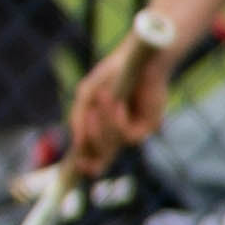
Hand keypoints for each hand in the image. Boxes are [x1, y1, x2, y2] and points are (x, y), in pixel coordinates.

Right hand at [64, 36, 169, 178]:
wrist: (137, 60)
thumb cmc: (112, 74)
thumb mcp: (87, 95)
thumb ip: (79, 119)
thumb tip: (77, 144)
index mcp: (102, 129)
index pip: (93, 156)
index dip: (85, 165)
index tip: (76, 165)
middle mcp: (118, 134)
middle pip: (103, 159)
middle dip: (92, 145)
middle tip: (87, 126)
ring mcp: (133, 131)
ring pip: (112, 145)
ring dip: (104, 124)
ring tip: (104, 97)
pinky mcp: (148, 126)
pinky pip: (128, 136)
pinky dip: (118, 121)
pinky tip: (119, 104)